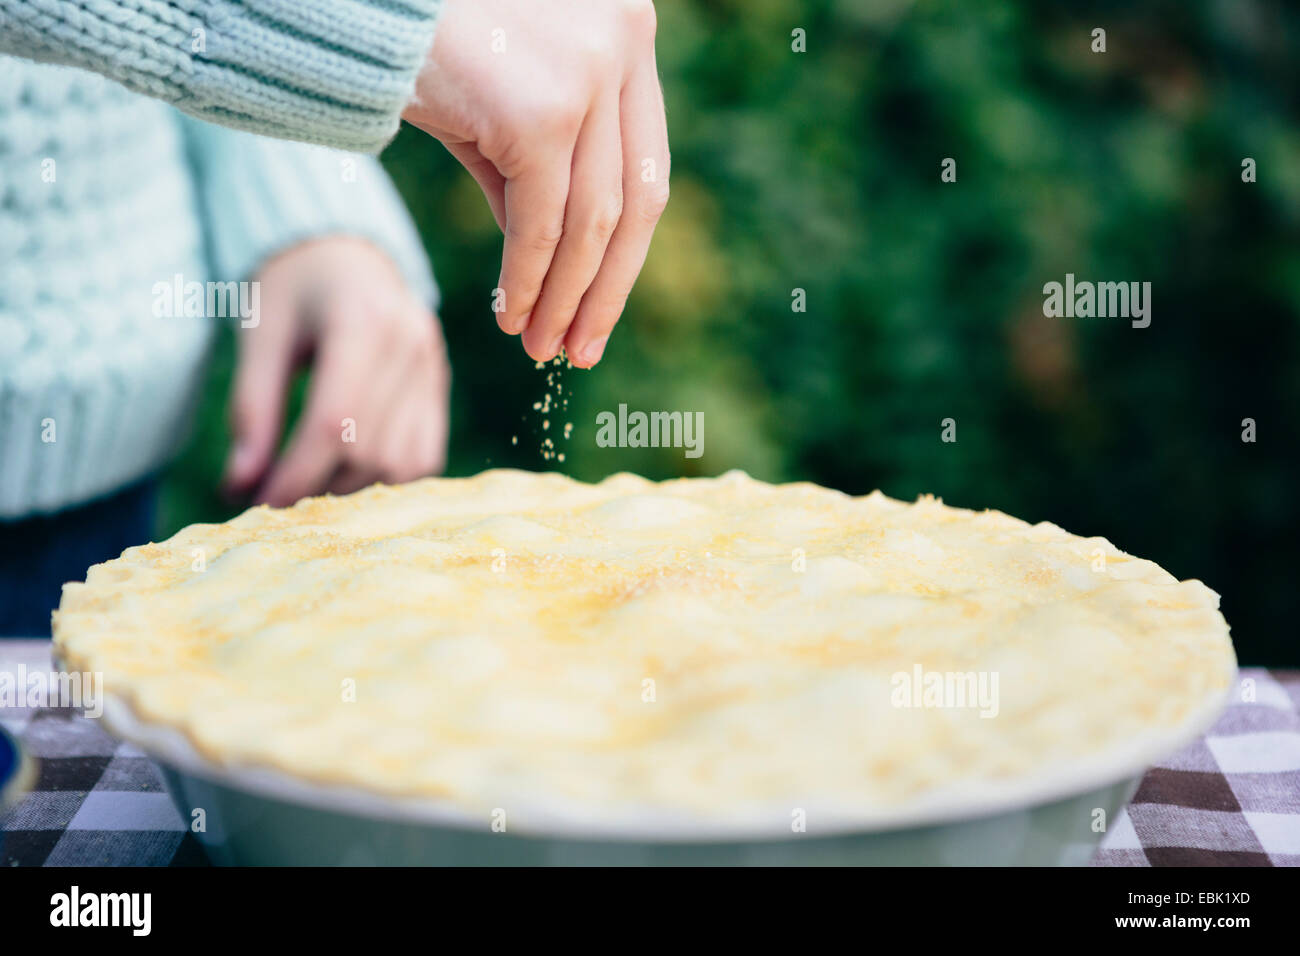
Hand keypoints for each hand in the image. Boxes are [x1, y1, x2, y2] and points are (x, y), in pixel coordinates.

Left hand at [222, 237, 450, 506]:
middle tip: (272, 493)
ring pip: (401, 462)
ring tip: (310, 479)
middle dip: (317, 485)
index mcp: (361, 319)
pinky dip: (388, 477)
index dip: (296, 473)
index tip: (260, 502)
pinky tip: (349, 470)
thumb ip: (251, 408)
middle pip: (368, 449)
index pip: (335, 422)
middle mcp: (410, 343)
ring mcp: (434, 365)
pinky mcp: (440, 384)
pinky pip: (425, 455)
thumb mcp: (259, 334)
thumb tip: (239, 485)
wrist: (345, 253)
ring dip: (352, 488)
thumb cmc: (292, 288)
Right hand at [403, 0, 669, 367]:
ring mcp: (587, 76)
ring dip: (564, 299)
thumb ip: (540, 175)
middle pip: (636, 202)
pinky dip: (526, 279)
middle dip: (604, 290)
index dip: (626, 254)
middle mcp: (623, 45)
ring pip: (591, 223)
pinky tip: (512, 315)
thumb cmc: (423, 36)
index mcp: (629, 34)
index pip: (644, 169)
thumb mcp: (505, 104)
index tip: (600, 312)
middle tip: (580, 350)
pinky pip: (541, 224)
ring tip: (543, 347)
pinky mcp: (542, 112)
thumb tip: (555, 267)